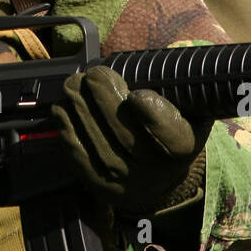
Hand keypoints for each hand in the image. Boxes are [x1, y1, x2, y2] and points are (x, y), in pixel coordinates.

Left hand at [53, 66, 211, 215]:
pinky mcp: (99, 186)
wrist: (154, 177)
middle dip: (104, 99)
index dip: (153, 114)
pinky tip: (64, 108)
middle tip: (93, 74)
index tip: (136, 94)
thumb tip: (157, 63)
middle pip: (127, 136)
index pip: (170, 134)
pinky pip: (79, 157)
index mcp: (182, 148)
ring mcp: (125, 183)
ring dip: (80, 110)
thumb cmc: (167, 129)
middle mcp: (155, 172)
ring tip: (73, 85)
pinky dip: (68, 130)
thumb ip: (177, 89)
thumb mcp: (187, 109)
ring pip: (99, 145)